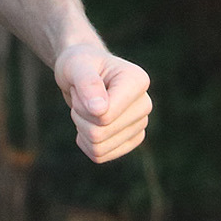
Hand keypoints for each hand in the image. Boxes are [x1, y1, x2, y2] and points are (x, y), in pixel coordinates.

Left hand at [53, 43, 151, 162]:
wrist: (82, 73)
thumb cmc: (80, 64)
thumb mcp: (76, 65)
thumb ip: (87, 83)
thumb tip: (100, 110)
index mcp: (138, 81)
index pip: (105, 115)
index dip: (82, 106)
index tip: (80, 87)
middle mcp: (144, 104)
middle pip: (101, 133)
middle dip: (80, 117)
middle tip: (80, 97)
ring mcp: (140, 124)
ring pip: (99, 147)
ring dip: (82, 129)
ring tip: (85, 108)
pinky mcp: (131, 140)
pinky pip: (100, 156)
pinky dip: (85, 143)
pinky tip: (88, 124)